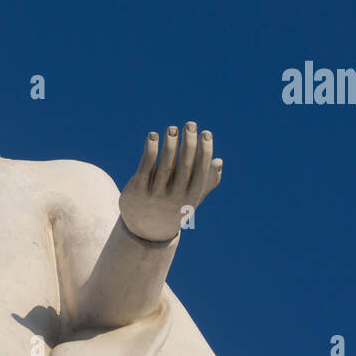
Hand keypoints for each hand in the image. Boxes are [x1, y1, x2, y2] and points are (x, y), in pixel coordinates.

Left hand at [119, 121, 221, 241]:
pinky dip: (150, 151)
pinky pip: (145, 168)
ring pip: (164, 165)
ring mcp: (155, 195)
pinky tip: (152, 136)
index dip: (204, 151)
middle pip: (184, 166)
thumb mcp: (190, 198)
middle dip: (188, 143)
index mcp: (190, 197)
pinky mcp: (138, 191)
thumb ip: (206, 182)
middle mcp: (174, 197)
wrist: (146, 230)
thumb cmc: (173, 208)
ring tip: (172, 129)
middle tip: (190, 124)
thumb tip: (218, 162)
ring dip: (170, 144)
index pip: (200, 171)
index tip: (205, 133)